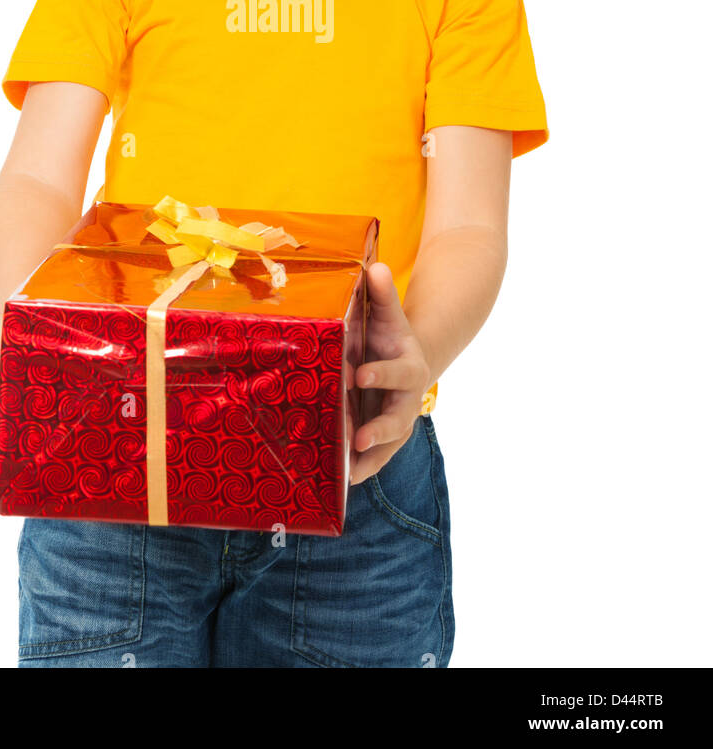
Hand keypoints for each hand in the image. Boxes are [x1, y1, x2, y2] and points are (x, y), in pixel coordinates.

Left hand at [349, 262, 432, 484]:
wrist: (407, 360)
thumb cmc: (389, 334)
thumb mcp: (388, 312)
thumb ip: (382, 293)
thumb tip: (375, 266)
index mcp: (410, 366)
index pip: (400, 372)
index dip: (382, 374)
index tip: (359, 374)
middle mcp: (407, 399)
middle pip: (398, 419)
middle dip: (379, 429)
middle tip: (357, 439)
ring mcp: (396, 421)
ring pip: (387, 446)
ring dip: (368, 459)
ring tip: (346, 474)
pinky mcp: (382, 437)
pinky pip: (374, 458)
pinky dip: (360, 469)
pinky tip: (339, 483)